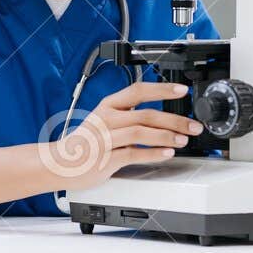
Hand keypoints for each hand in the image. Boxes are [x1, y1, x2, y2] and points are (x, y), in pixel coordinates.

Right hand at [41, 82, 203, 189]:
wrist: (58, 163)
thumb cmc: (85, 143)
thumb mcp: (104, 121)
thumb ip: (129, 116)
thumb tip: (163, 118)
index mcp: (108, 106)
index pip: (137, 90)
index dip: (161, 89)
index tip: (182, 91)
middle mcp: (106, 119)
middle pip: (145, 114)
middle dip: (174, 119)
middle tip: (193, 125)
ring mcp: (105, 139)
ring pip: (140, 132)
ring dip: (166, 136)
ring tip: (183, 140)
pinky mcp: (105, 159)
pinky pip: (133, 154)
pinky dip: (153, 153)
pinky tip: (167, 154)